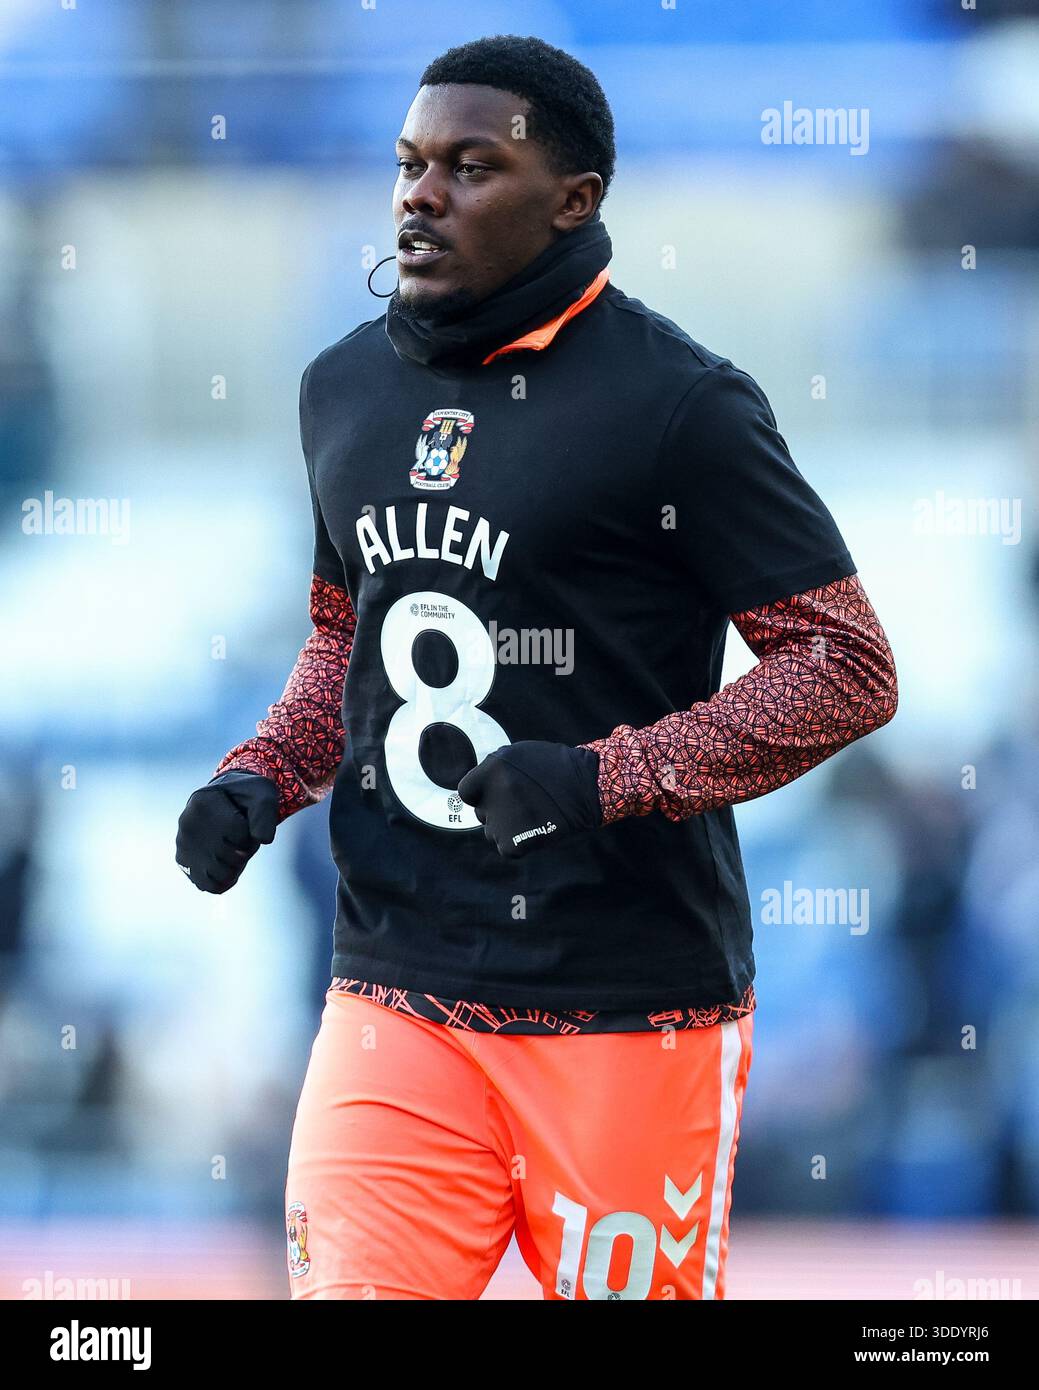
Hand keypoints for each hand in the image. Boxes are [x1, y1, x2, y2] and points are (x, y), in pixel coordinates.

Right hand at [175, 771, 279, 892]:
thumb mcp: (262, 795)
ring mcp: (182, 844)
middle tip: (244, 835)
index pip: (240, 831)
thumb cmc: (246, 797)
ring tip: (234, 846)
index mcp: (203, 801)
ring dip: (237, 865)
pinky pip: (209, 885)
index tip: (248, 819)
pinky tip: (229, 864)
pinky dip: (225, 880)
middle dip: (246, 850)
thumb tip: (263, 840)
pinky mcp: (183, 862)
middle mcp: (186, 823)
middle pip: (231, 855)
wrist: (226, 800)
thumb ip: (265, 814)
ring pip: (220, 873)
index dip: (253, 831)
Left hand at [457, 741, 601, 859]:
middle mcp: (492, 796)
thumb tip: (480, 785)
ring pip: (492, 832)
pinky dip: (518, 844)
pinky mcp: (514, 843)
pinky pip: (505, 848)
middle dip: (496, 810)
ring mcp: (502, 821)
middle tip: (522, 805)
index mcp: (491, 771)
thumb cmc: (556, 766)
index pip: (466, 791)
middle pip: (480, 812)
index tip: (494, 795)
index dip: (479, 794)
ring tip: (532, 817)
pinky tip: (534, 831)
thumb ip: (495, 768)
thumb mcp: (520, 752)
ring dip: (506, 828)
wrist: (588, 786)